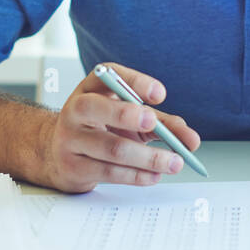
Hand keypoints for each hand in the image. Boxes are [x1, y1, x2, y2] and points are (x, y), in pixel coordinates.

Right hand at [41, 62, 201, 192]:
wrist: (59, 155)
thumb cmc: (101, 129)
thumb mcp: (130, 119)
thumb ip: (161, 123)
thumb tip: (190, 140)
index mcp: (92, 87)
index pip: (110, 73)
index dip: (135, 82)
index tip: (160, 94)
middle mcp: (76, 108)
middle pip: (97, 108)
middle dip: (128, 115)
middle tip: (154, 123)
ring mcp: (70, 139)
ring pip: (111, 147)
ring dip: (148, 157)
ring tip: (174, 162)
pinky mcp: (73, 167)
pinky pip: (109, 172)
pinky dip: (137, 175)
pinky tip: (154, 175)